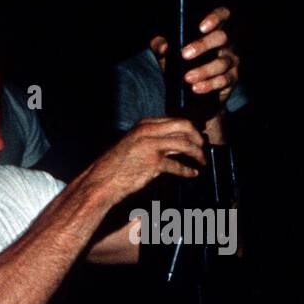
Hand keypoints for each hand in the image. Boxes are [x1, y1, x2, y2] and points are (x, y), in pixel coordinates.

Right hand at [84, 117, 206, 201]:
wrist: (101, 182)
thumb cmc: (115, 167)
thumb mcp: (132, 145)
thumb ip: (152, 140)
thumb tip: (175, 144)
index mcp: (143, 125)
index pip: (174, 120)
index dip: (189, 129)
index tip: (195, 137)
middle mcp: (148, 131)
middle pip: (184, 126)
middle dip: (197, 137)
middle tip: (203, 147)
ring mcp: (151, 146)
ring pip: (185, 144)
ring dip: (197, 153)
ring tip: (202, 161)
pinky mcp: (153, 163)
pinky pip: (178, 165)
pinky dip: (187, 170)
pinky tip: (192, 174)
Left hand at [150, 5, 239, 102]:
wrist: (188, 93)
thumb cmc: (179, 64)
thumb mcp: (166, 53)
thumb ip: (160, 45)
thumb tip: (163, 47)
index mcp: (213, 31)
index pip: (221, 15)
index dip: (215, 18)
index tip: (201, 27)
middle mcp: (226, 43)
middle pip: (222, 38)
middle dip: (203, 45)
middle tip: (184, 55)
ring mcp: (231, 61)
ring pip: (222, 63)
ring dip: (204, 71)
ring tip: (187, 78)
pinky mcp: (231, 79)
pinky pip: (224, 81)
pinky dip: (209, 85)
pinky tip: (196, 88)